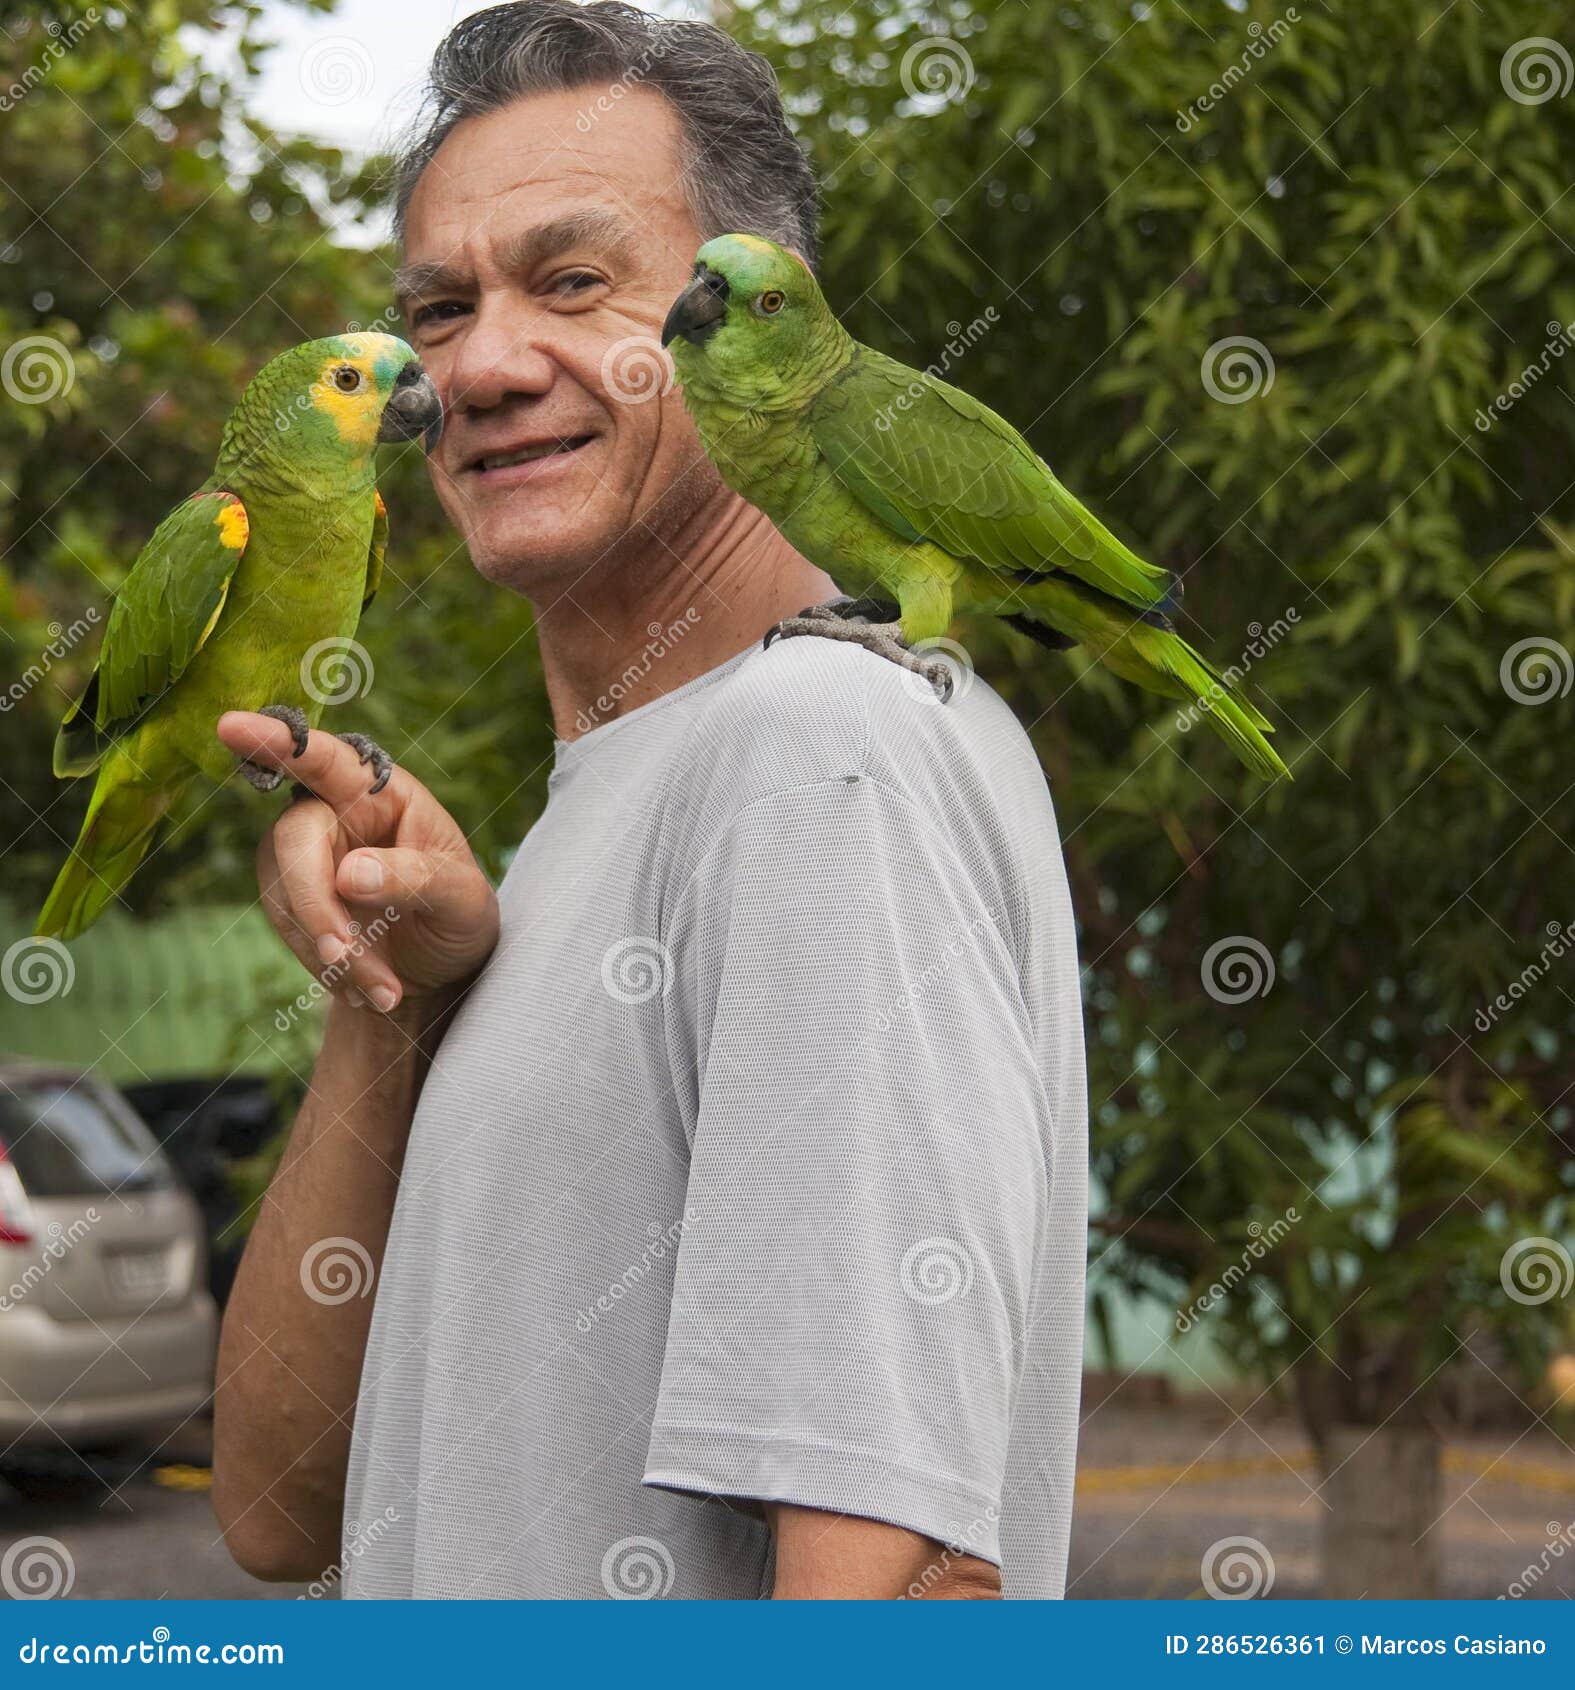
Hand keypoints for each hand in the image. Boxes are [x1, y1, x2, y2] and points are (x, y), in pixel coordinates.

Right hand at [216, 713, 498, 1013]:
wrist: (442, 966)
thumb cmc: (460, 913)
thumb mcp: (462, 898)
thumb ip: (415, 878)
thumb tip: (348, 874)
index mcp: (382, 792)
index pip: (328, 759)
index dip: (279, 742)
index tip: (233, 726)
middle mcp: (335, 812)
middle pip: (294, 839)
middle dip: (316, 904)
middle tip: (345, 956)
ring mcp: (306, 854)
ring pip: (283, 892)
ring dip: (329, 950)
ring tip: (385, 990)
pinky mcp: (290, 895)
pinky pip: (286, 927)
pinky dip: (324, 966)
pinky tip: (366, 989)